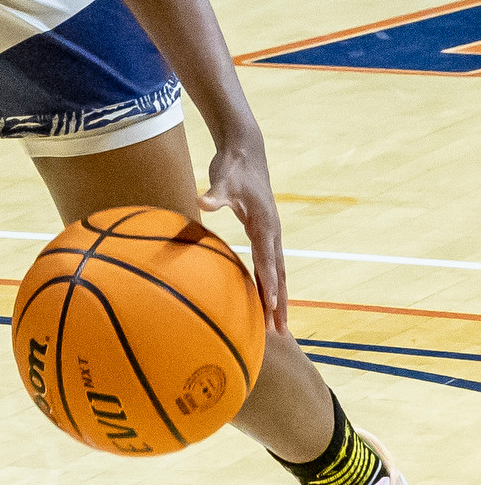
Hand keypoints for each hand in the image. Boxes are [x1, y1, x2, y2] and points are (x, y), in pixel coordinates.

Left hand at [200, 128, 286, 332]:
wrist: (246, 151)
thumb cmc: (233, 167)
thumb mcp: (223, 179)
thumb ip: (214, 194)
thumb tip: (202, 200)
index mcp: (265, 224)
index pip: (267, 260)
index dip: (269, 284)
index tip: (270, 308)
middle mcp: (273, 233)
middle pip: (279, 275)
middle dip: (280, 304)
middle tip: (282, 333)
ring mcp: (271, 234)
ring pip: (278, 273)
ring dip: (279, 299)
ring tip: (279, 327)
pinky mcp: (264, 233)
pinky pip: (270, 265)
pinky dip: (270, 284)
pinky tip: (264, 300)